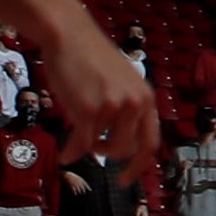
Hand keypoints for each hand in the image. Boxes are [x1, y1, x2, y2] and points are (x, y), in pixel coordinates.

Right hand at [41, 14, 159, 171]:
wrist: (69, 36)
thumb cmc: (90, 58)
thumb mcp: (121, 83)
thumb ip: (125, 109)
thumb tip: (117, 143)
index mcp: (146, 97)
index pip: (151, 142)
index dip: (140, 165)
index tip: (126, 180)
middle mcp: (135, 103)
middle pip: (126, 150)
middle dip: (108, 154)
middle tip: (94, 150)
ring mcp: (113, 107)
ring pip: (102, 147)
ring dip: (89, 148)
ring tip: (79, 136)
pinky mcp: (89, 110)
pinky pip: (81, 145)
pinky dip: (71, 153)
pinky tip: (65, 154)